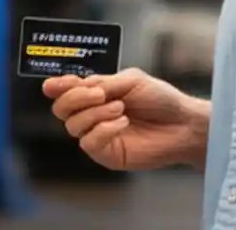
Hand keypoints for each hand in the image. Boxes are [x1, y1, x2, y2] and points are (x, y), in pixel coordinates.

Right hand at [43, 68, 208, 171]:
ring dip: (95, 113)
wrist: (182, 123)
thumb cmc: (160, 99)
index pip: (66, 90)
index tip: (53, 85)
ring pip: (73, 125)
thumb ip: (101, 82)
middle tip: (99, 94)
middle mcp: (92, 114)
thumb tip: (75, 84)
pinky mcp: (106, 154)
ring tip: (120, 108)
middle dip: (75, 98)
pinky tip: (123, 122)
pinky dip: (104, 129)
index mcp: (96, 93)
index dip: (57, 86)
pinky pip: (89, 142)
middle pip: (61, 109)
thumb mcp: (129, 81)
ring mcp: (97, 135)